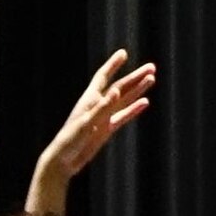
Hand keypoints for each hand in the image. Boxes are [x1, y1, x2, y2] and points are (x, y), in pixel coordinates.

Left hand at [48, 48, 157, 179]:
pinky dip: (133, 110)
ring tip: (152, 79)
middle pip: (120, 87)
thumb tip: (117, 91)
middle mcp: (97, 105)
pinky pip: (122, 117)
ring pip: (124, 100)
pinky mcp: (106, 130)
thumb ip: (102, 108)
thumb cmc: (70, 141)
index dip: (113, 65)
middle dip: (135, 77)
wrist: (63, 162)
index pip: (103, 76)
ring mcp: (103, 117)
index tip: (123, 53)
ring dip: (137, 90)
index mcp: (89, 99)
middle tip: (152, 67)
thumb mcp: (86, 123)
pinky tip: (145, 102)